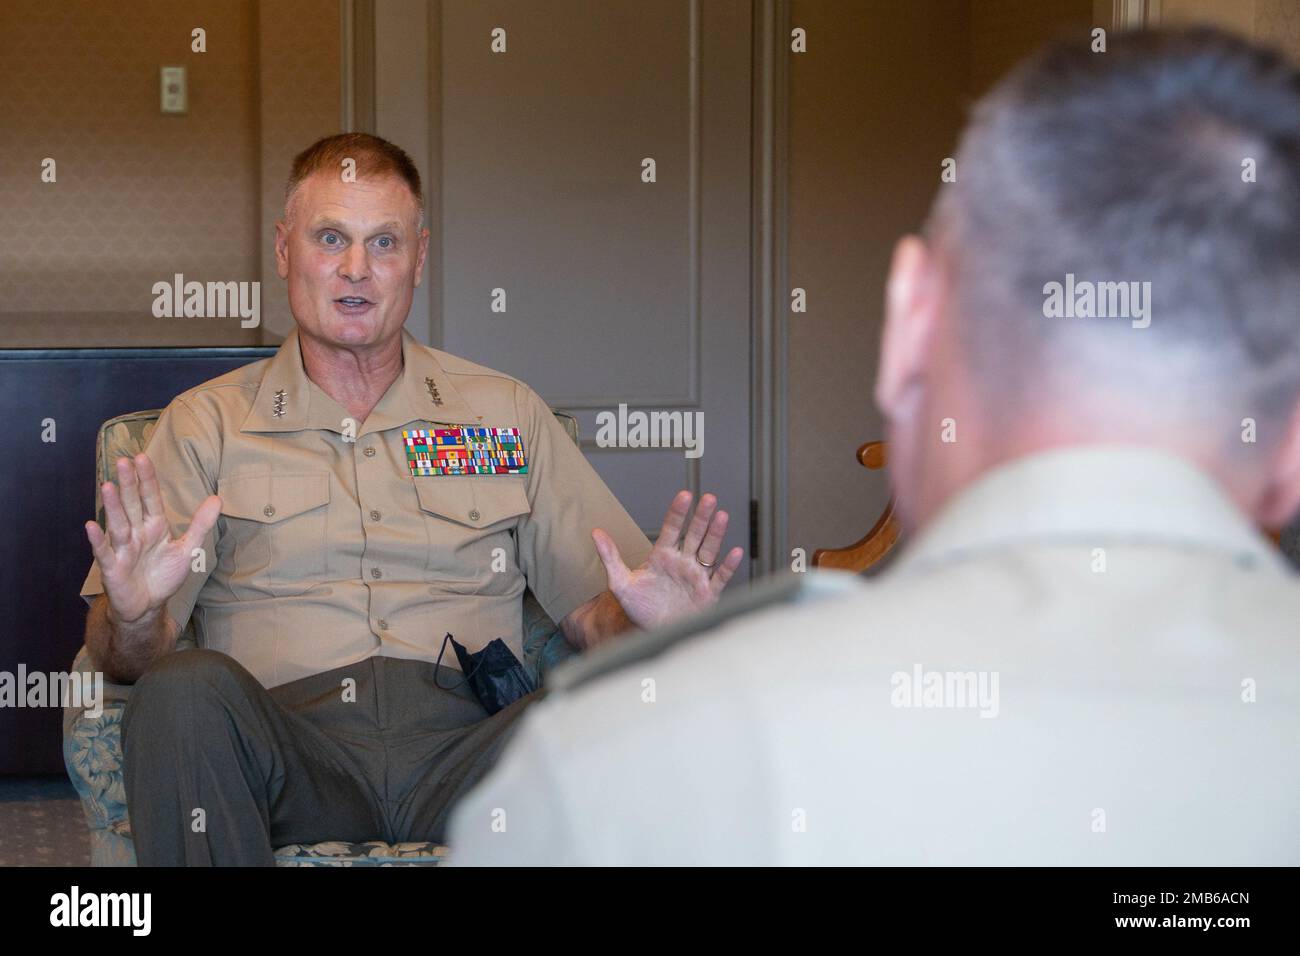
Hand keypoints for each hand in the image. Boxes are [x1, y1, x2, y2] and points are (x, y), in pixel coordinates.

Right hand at [83, 453, 221, 624]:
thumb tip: (217, 499)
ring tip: (108, 486)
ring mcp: (123, 549)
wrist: (147, 605)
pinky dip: (97, 540)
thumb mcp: (188, 549)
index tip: (142, 457)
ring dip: (113, 506)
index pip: (150, 498)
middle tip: (123, 461)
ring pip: (118, 524)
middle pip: (132, 505)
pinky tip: (91, 525)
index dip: (147, 479)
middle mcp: (136, 533)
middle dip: (128, 484)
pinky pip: (104, 552)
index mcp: (154, 526)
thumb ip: (201, 524)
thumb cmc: (164, 575)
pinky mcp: (113, 568)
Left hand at [592, 490, 743, 630]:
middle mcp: (682, 562)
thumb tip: (595, 533)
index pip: (672, 528)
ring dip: (716, 534)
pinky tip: (734, 552)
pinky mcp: (708, 594)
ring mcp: (696, 576)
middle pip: (694, 534)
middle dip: (702, 516)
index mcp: (662, 556)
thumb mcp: (620, 583)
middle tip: (709, 498)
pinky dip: (728, 566)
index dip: (678, 512)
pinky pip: (720, 577)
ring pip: (709, 550)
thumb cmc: (638, 609)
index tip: (684, 496)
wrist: (652, 634)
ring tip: (722, 516)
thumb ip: (610, 557)